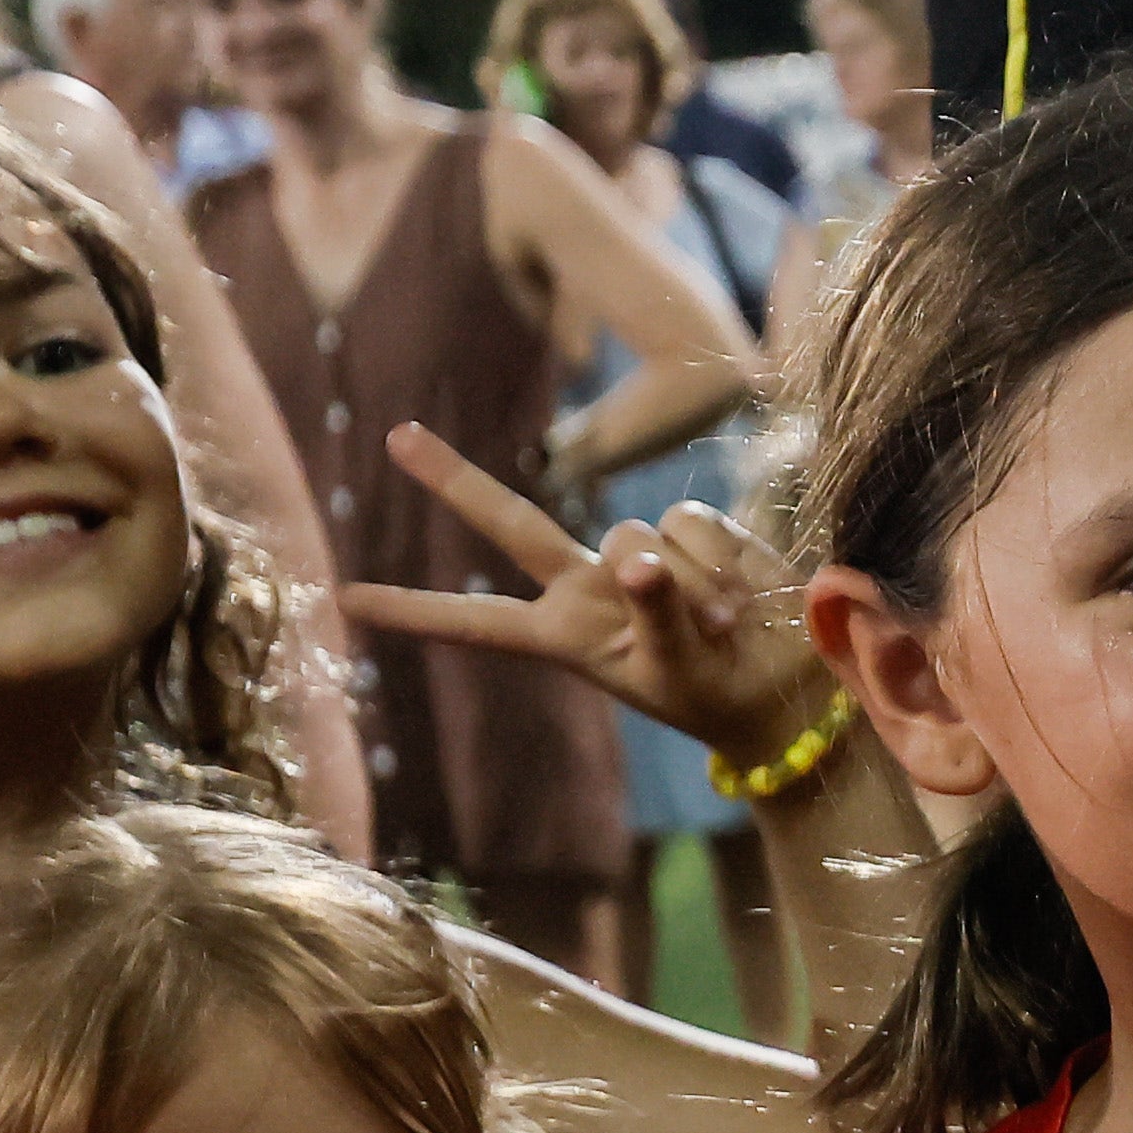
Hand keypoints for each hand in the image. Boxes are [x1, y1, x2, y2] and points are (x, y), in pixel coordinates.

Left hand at [339, 424, 843, 771]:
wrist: (787, 690)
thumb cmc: (721, 697)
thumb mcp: (678, 672)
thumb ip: (656, 615)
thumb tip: (645, 560)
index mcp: (564, 636)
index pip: (474, 622)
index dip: (413, 611)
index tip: (346, 599)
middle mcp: (587, 588)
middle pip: (511, 524)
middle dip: (454, 480)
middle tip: (396, 435)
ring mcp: (636, 556)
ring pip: (634, 534)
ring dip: (687, 585)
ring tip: (722, 630)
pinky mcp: (692, 533)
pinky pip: (689, 522)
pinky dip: (719, 563)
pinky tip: (741, 601)